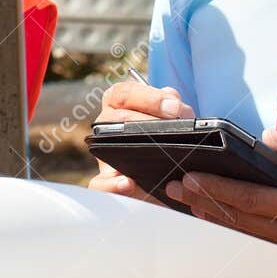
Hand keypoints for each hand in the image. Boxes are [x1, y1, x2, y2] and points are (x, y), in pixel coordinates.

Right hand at [87, 80, 195, 202]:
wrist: (166, 174)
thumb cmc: (165, 137)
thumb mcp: (171, 118)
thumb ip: (172, 105)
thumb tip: (174, 101)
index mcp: (118, 104)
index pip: (124, 93)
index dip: (150, 98)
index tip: (175, 108)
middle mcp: (106, 125)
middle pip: (118, 117)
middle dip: (150, 122)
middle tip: (177, 130)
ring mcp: (103, 152)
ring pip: (106, 145)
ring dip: (130, 148)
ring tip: (154, 152)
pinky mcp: (106, 180)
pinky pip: (99, 183)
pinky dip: (111, 184)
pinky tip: (128, 183)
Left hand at [165, 128, 276, 277]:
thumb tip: (268, 137)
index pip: (250, 200)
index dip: (216, 190)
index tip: (189, 179)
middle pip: (240, 224)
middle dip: (205, 206)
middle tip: (175, 191)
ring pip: (247, 246)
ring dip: (217, 227)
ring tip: (191, 208)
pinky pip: (264, 261)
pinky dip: (243, 245)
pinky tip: (225, 231)